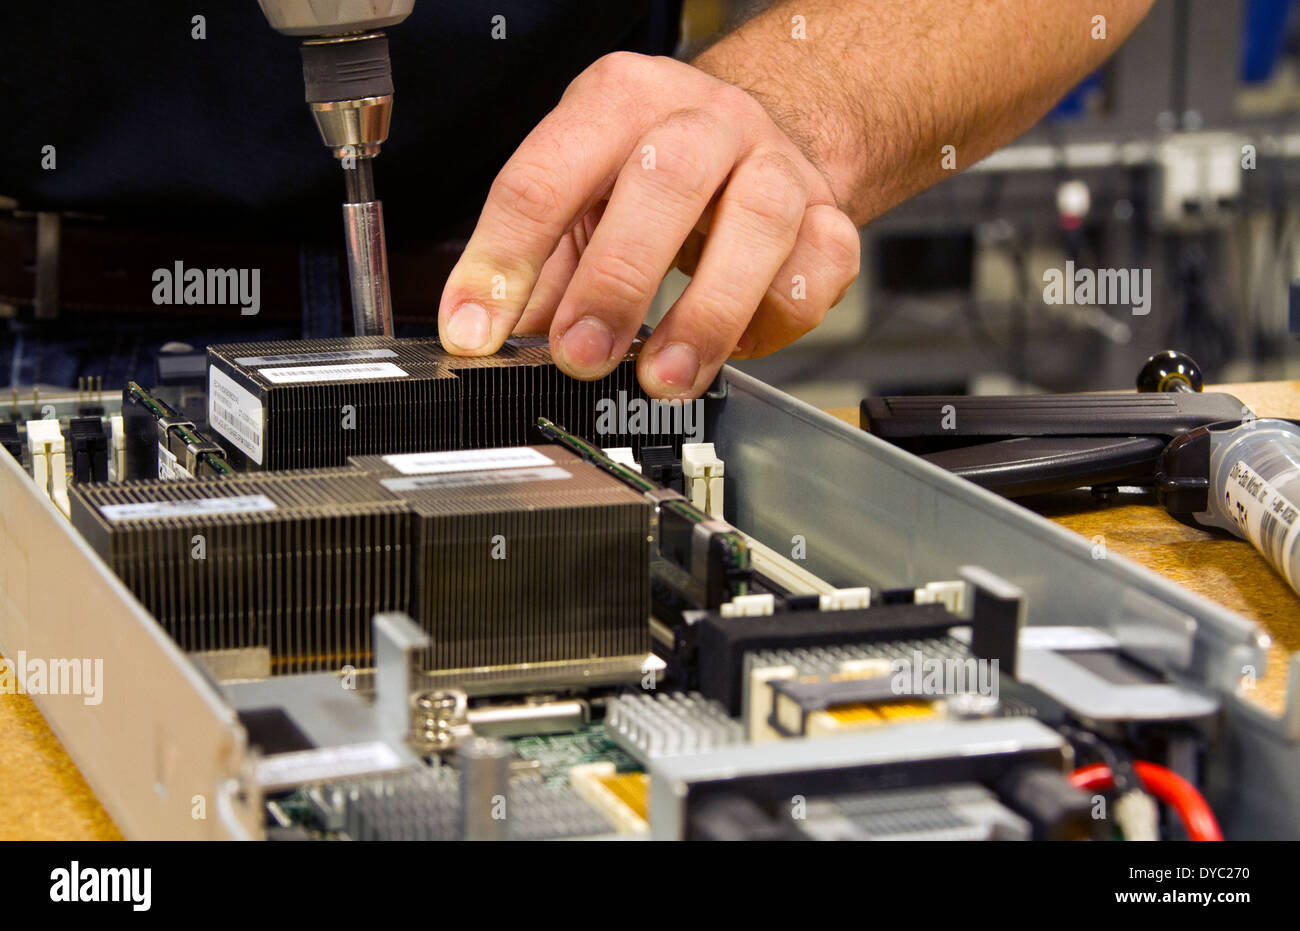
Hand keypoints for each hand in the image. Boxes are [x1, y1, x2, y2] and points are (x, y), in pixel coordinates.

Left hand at [436, 52, 859, 398]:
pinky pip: (821, 263)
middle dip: (616, 281)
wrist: (762, 137)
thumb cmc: (658, 174)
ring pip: (758, 223)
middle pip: (667, 181)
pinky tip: (740, 344)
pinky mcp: (829, 212)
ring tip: (662, 378)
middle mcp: (704, 118)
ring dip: (705, 314)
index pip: (548, 173)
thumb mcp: (582, 197)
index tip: (475, 332)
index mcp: (619, 101)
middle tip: (580, 358)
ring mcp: (776, 161)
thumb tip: (489, 339)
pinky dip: (781, 314)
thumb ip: (539, 267)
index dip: (503, 260)